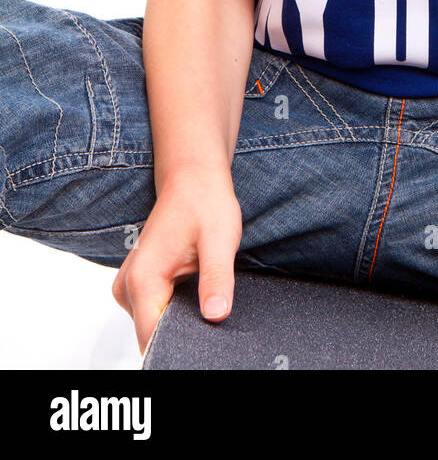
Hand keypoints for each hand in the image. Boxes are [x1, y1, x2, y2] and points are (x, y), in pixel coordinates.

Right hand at [111, 163, 242, 355]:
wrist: (194, 179)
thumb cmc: (205, 203)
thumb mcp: (220, 240)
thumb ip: (216, 279)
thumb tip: (216, 315)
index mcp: (143, 279)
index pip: (152, 339)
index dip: (179, 348)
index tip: (204, 344)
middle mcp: (128, 286)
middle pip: (152, 335)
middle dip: (182, 334)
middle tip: (210, 310)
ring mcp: (130, 287)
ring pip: (153, 326)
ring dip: (178, 322)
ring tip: (204, 296)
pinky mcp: (138, 285)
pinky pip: (154, 312)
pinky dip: (174, 312)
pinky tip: (195, 294)